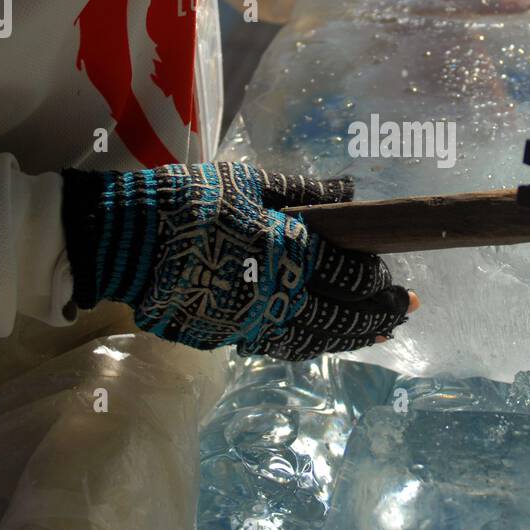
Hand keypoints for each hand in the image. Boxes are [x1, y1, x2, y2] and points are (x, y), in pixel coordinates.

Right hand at [62, 163, 415, 359]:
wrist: (124, 241)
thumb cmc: (189, 201)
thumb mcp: (249, 183)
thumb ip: (303, 192)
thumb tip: (350, 193)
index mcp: (289, 251)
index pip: (351, 273)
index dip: (377, 278)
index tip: (391, 274)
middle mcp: (278, 295)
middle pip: (342, 315)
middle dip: (378, 315)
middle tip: (405, 312)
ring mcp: (252, 322)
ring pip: (315, 339)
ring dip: (350, 338)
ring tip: (375, 334)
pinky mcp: (226, 336)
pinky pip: (280, 346)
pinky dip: (309, 343)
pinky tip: (320, 338)